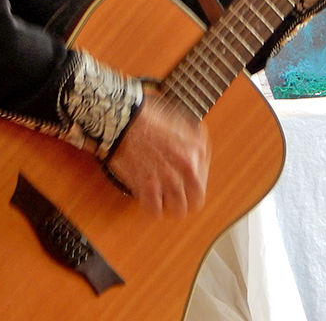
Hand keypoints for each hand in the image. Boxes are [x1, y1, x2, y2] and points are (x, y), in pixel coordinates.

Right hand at [105, 91, 210, 215]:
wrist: (122, 118)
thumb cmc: (146, 115)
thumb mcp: (181, 120)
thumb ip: (193, 139)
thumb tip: (196, 151)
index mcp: (196, 151)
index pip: (203, 182)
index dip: (192, 184)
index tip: (183, 182)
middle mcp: (186, 168)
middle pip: (195, 201)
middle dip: (185, 200)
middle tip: (175, 196)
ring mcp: (168, 179)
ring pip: (177, 210)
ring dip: (168, 205)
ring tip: (161, 199)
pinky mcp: (148, 187)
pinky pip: (154, 210)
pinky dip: (150, 207)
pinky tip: (146, 198)